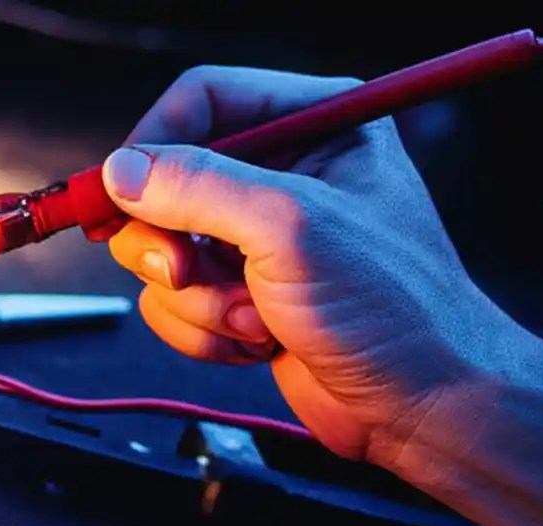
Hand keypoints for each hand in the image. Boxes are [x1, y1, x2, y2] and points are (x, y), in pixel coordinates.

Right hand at [99, 65, 520, 464]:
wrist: (421, 406)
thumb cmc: (396, 310)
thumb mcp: (290, 229)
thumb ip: (198, 188)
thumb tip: (122, 170)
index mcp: (315, 126)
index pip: (202, 101)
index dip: (153, 142)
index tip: (121, 190)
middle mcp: (282, 175)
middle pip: (165, 182)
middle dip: (170, 241)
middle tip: (187, 269)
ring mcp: (256, 239)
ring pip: (161, 249)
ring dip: (195, 296)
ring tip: (253, 316)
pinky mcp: (239, 293)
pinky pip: (173, 300)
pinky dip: (202, 329)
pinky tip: (254, 341)